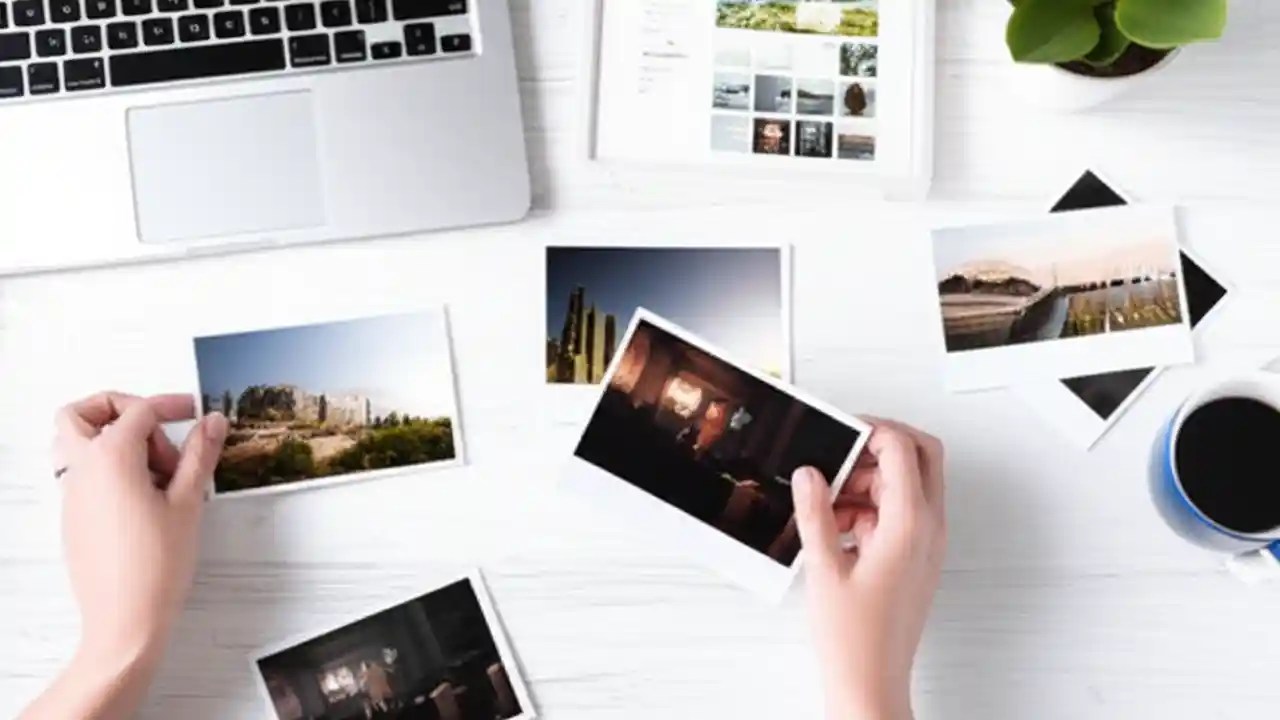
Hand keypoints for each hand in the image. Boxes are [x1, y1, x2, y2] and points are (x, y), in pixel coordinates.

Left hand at [53, 392, 226, 665]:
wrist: (124, 620)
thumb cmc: (156, 565)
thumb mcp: (188, 502)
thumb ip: (199, 455)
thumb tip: (211, 422)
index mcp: (110, 458)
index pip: (139, 412)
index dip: (171, 406)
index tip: (195, 413)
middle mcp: (82, 470)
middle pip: (83, 414)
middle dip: (121, 409)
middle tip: (158, 428)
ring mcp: (73, 494)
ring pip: (77, 443)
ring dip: (112, 438)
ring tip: (156, 468)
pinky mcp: (75, 516)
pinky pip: (84, 473)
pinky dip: (111, 468)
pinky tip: (148, 497)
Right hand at [791, 419, 946, 719]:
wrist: (870, 682)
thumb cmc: (855, 639)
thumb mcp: (824, 567)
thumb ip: (816, 512)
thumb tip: (810, 474)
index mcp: (910, 524)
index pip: (903, 448)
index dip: (871, 430)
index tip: (839, 431)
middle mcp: (928, 528)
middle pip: (920, 456)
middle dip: (879, 446)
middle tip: (840, 452)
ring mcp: (925, 542)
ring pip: (908, 483)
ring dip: (869, 480)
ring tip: (825, 500)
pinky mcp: (915, 556)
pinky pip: (898, 512)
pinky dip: (869, 507)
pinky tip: (834, 526)